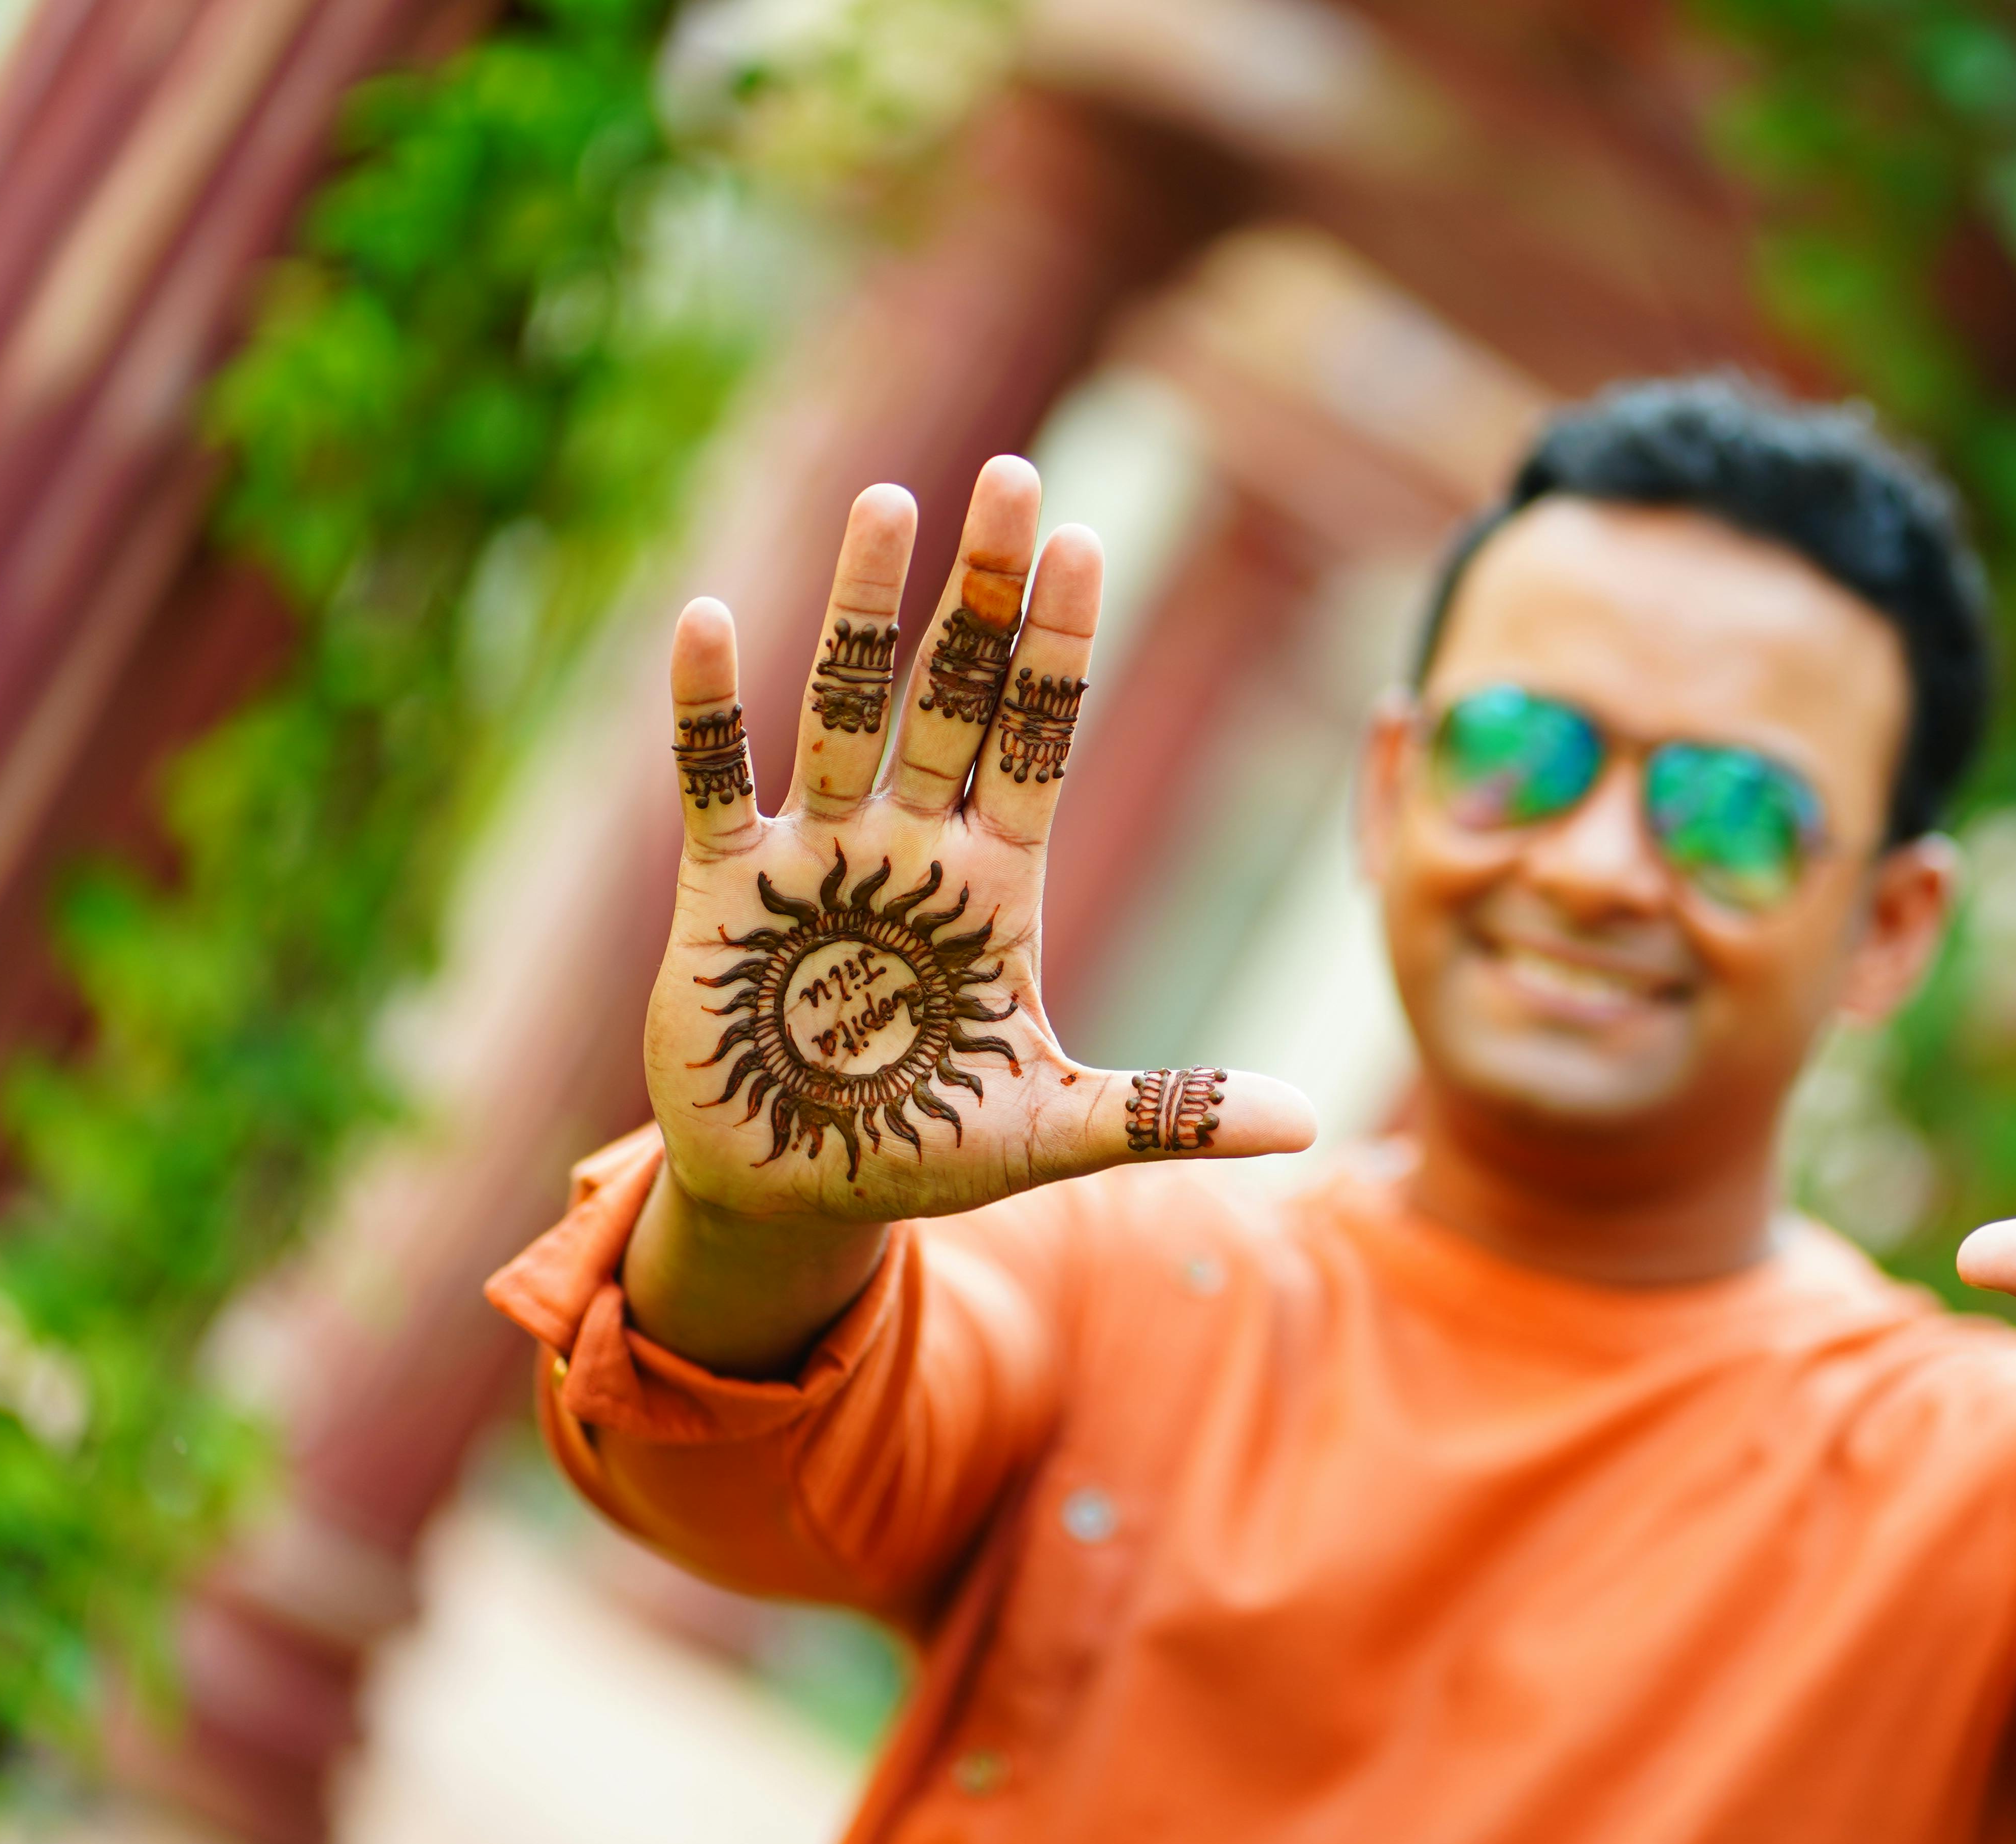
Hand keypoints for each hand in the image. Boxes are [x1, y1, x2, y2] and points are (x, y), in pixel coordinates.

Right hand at [644, 461, 1315, 1231]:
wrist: (799, 1195)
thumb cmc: (928, 1147)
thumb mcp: (1056, 1132)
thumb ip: (1172, 1113)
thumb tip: (1309, 1125)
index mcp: (993, 885)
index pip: (1037, 738)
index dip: (1058, 646)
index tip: (1085, 542)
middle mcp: (909, 846)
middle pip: (955, 692)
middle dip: (983, 592)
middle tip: (1016, 476)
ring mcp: (817, 858)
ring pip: (844, 708)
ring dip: (862, 608)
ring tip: (891, 497)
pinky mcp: (727, 893)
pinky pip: (715, 784)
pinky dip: (708, 710)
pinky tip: (706, 619)